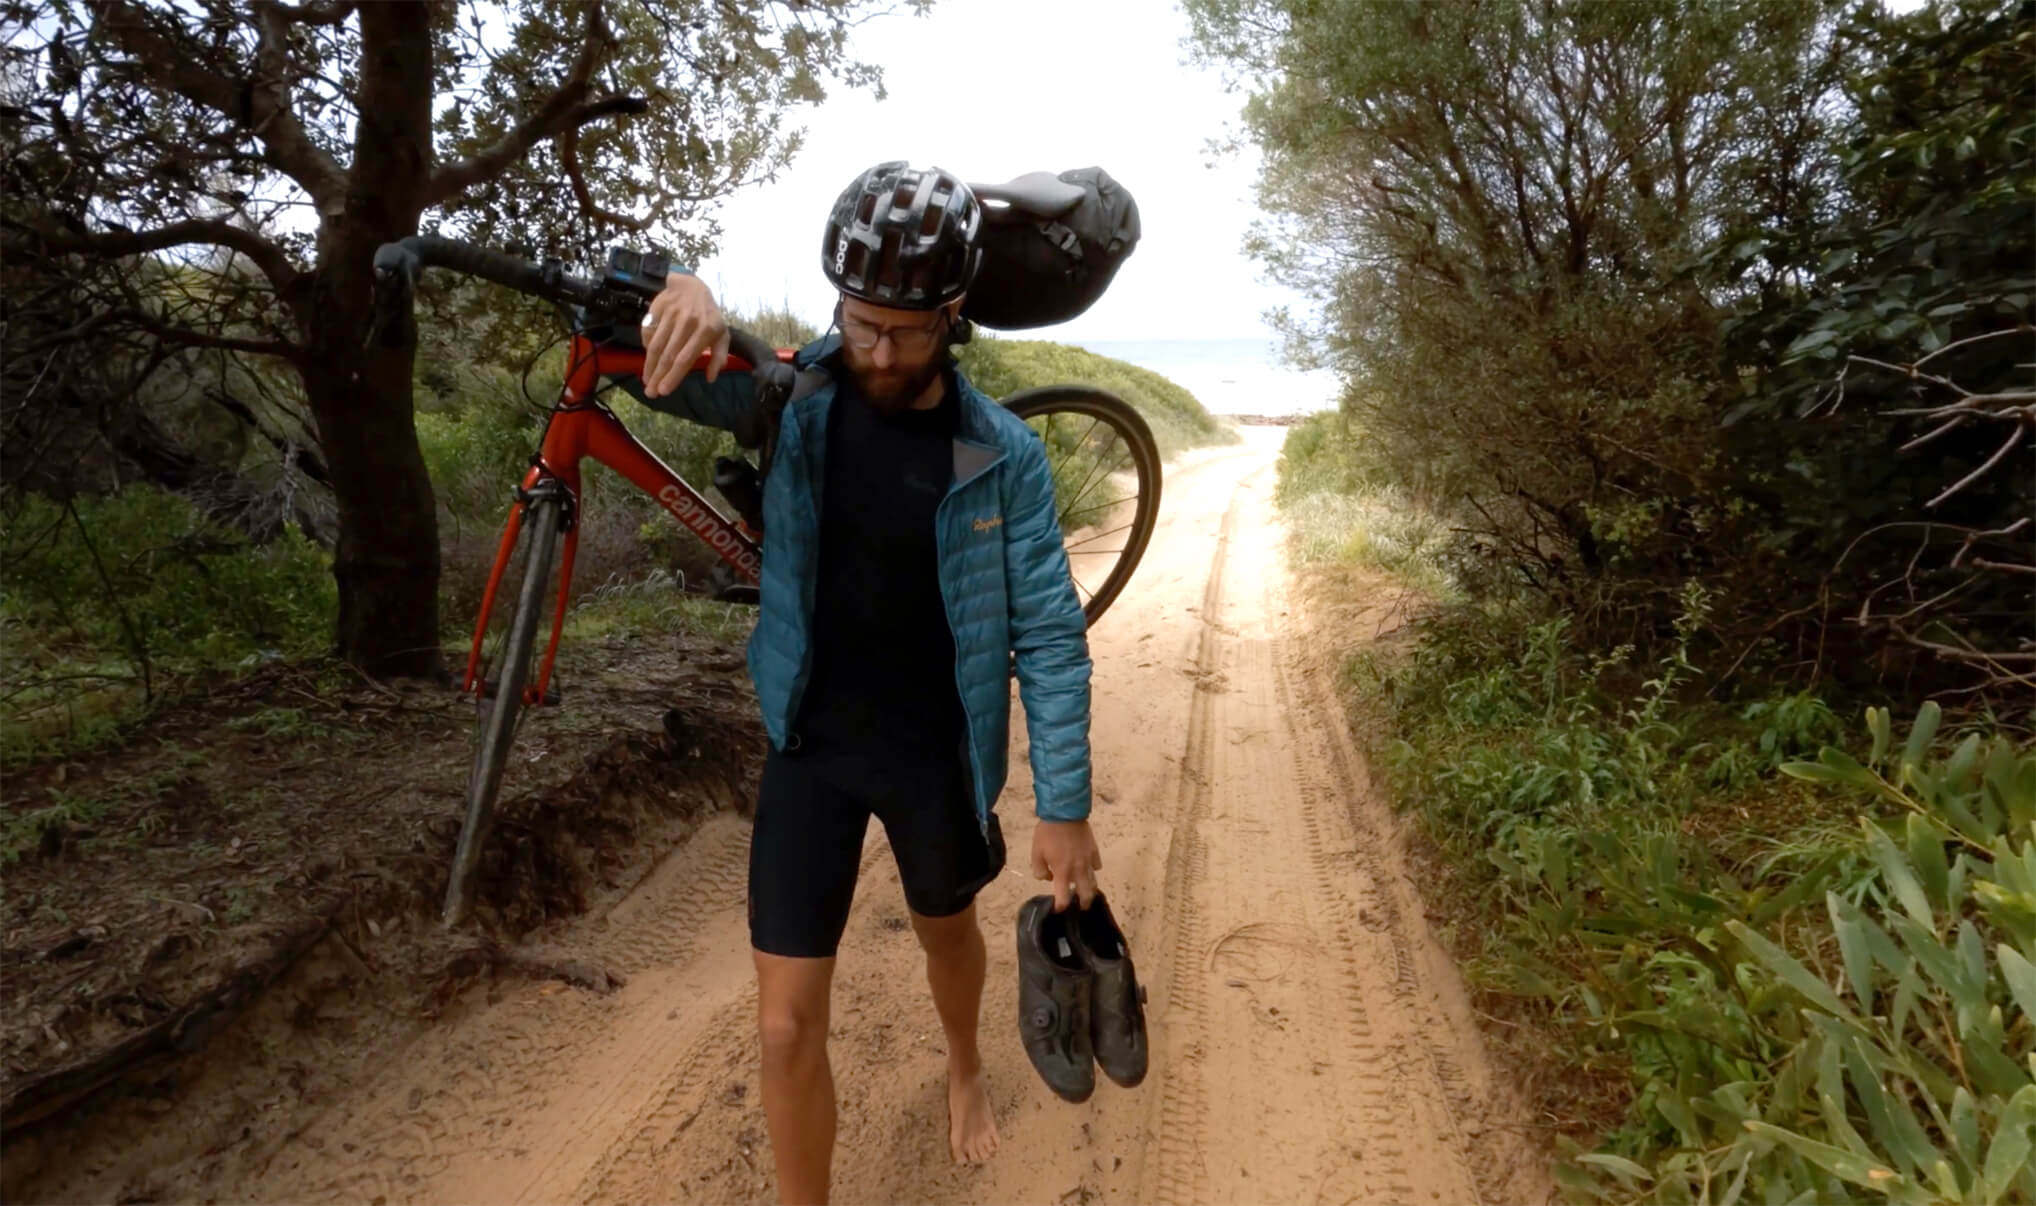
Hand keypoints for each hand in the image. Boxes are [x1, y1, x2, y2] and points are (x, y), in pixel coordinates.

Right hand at [641, 272, 730, 397]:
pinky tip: (647, 360)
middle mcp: (687, 322)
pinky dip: (646, 347)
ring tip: (646, 381)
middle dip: (658, 376)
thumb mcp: (722, 333)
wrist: (692, 286)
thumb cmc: (709, 315)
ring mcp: (671, 314)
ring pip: (656, 345)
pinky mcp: (657, 309)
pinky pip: (648, 332)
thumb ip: (719, 355)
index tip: (664, 391)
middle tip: (650, 392)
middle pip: (668, 355)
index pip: (685, 358)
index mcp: (705, 330)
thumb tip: (711, 378)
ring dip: (649, 366)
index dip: (673, 376)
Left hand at [1030, 819, 1100, 911]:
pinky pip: (1096, 865)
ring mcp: (1088, 860)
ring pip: (1093, 881)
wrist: (1064, 813)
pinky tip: (1089, 868)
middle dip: (1084, 903)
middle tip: (1081, 907)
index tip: (1059, 909)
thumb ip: (1039, 870)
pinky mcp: (1094, 850)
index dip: (1061, 906)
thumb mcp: (1036, 852)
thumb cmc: (1047, 833)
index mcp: (1062, 871)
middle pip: (1086, 893)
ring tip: (1087, 892)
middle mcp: (1078, 869)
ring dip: (1090, 889)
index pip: (1063, 897)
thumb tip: (1048, 877)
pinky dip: (1093, 870)